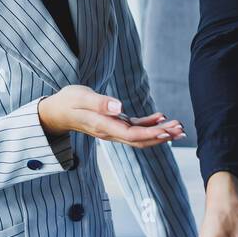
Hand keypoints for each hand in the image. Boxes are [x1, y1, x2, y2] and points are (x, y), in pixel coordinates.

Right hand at [37, 85, 184, 148]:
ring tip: (178, 128)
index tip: (167, 130)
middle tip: (181, 130)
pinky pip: (134, 128)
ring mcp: (113, 130)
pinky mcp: (114, 124)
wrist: (56, 111)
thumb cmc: (67, 101)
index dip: (151, 134)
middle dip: (162, 136)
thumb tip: (119, 107)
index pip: (131, 135)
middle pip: (140, 139)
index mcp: (103, 127)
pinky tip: (161, 117)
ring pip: (140, 136)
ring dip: (160, 133)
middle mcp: (110, 132)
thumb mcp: (80, 97)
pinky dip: (149, 124)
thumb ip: (99, 102)